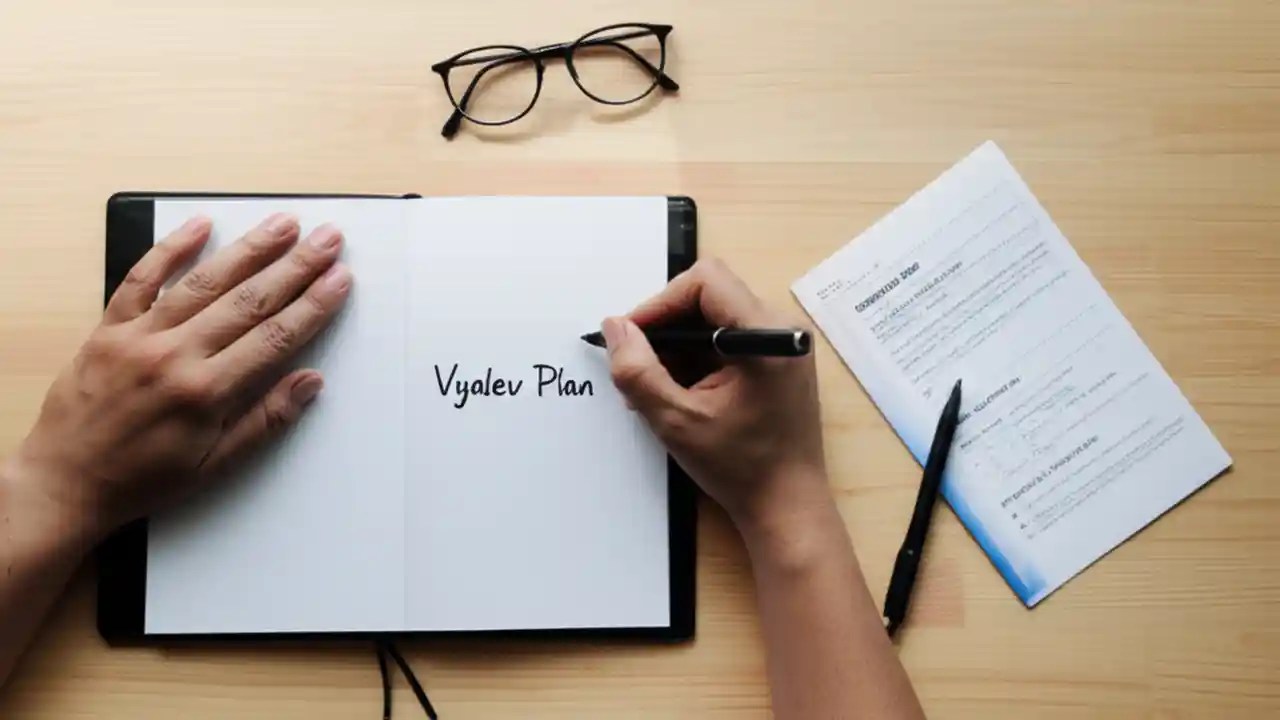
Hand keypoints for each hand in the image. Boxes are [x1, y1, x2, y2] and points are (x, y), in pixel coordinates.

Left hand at [6, 213, 351, 540]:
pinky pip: (142, 278)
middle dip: (295, 267)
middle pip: (248, 301)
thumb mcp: (214, 466)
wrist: (65, 482)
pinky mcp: (109, 328)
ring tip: (283, 225)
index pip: (275, 338)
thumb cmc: (141, 479)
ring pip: (205, 282)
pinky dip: (172, 249)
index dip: (313, 306)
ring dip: (249, 249)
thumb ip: (265, 421)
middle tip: (326, 240)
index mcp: (205, 393)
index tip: (339, 280)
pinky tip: (202, 225)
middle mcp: (174, 356)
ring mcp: (139, 337)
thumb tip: (309, 383)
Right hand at [601, 259, 831, 539]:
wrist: (787, 506)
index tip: (632, 337)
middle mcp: (782, 330)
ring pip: (715, 317)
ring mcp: (783, 344)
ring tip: (657, 388)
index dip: (660, 303)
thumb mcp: (676, 421)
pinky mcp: (778, 360)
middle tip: (638, 367)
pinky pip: (728, 338)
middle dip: (666, 328)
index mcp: (766, 336)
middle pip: (710, 296)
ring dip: (679, 346)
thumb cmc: (742, 469)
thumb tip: (615, 328)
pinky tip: (681, 392)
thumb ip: (639, 371)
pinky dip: (698, 357)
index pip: (705, 281)